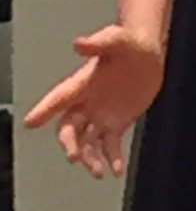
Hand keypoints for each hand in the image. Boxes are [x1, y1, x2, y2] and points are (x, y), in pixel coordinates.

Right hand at [23, 25, 164, 178]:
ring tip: (98, 171)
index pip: (60, 98)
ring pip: (87, 142)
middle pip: (70, 128)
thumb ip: (98, 42)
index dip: (45, 109)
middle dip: (69, 143)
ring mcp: (101, 115)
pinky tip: (117, 170)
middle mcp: (87, 103)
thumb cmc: (128, 42)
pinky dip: (112, 159)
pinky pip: (110, 146)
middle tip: (74, 156)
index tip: (31, 122)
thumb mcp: (116, 39)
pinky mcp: (117, 124)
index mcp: (83, 83)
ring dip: (89, 158)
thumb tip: (79, 44)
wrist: (148, 52)